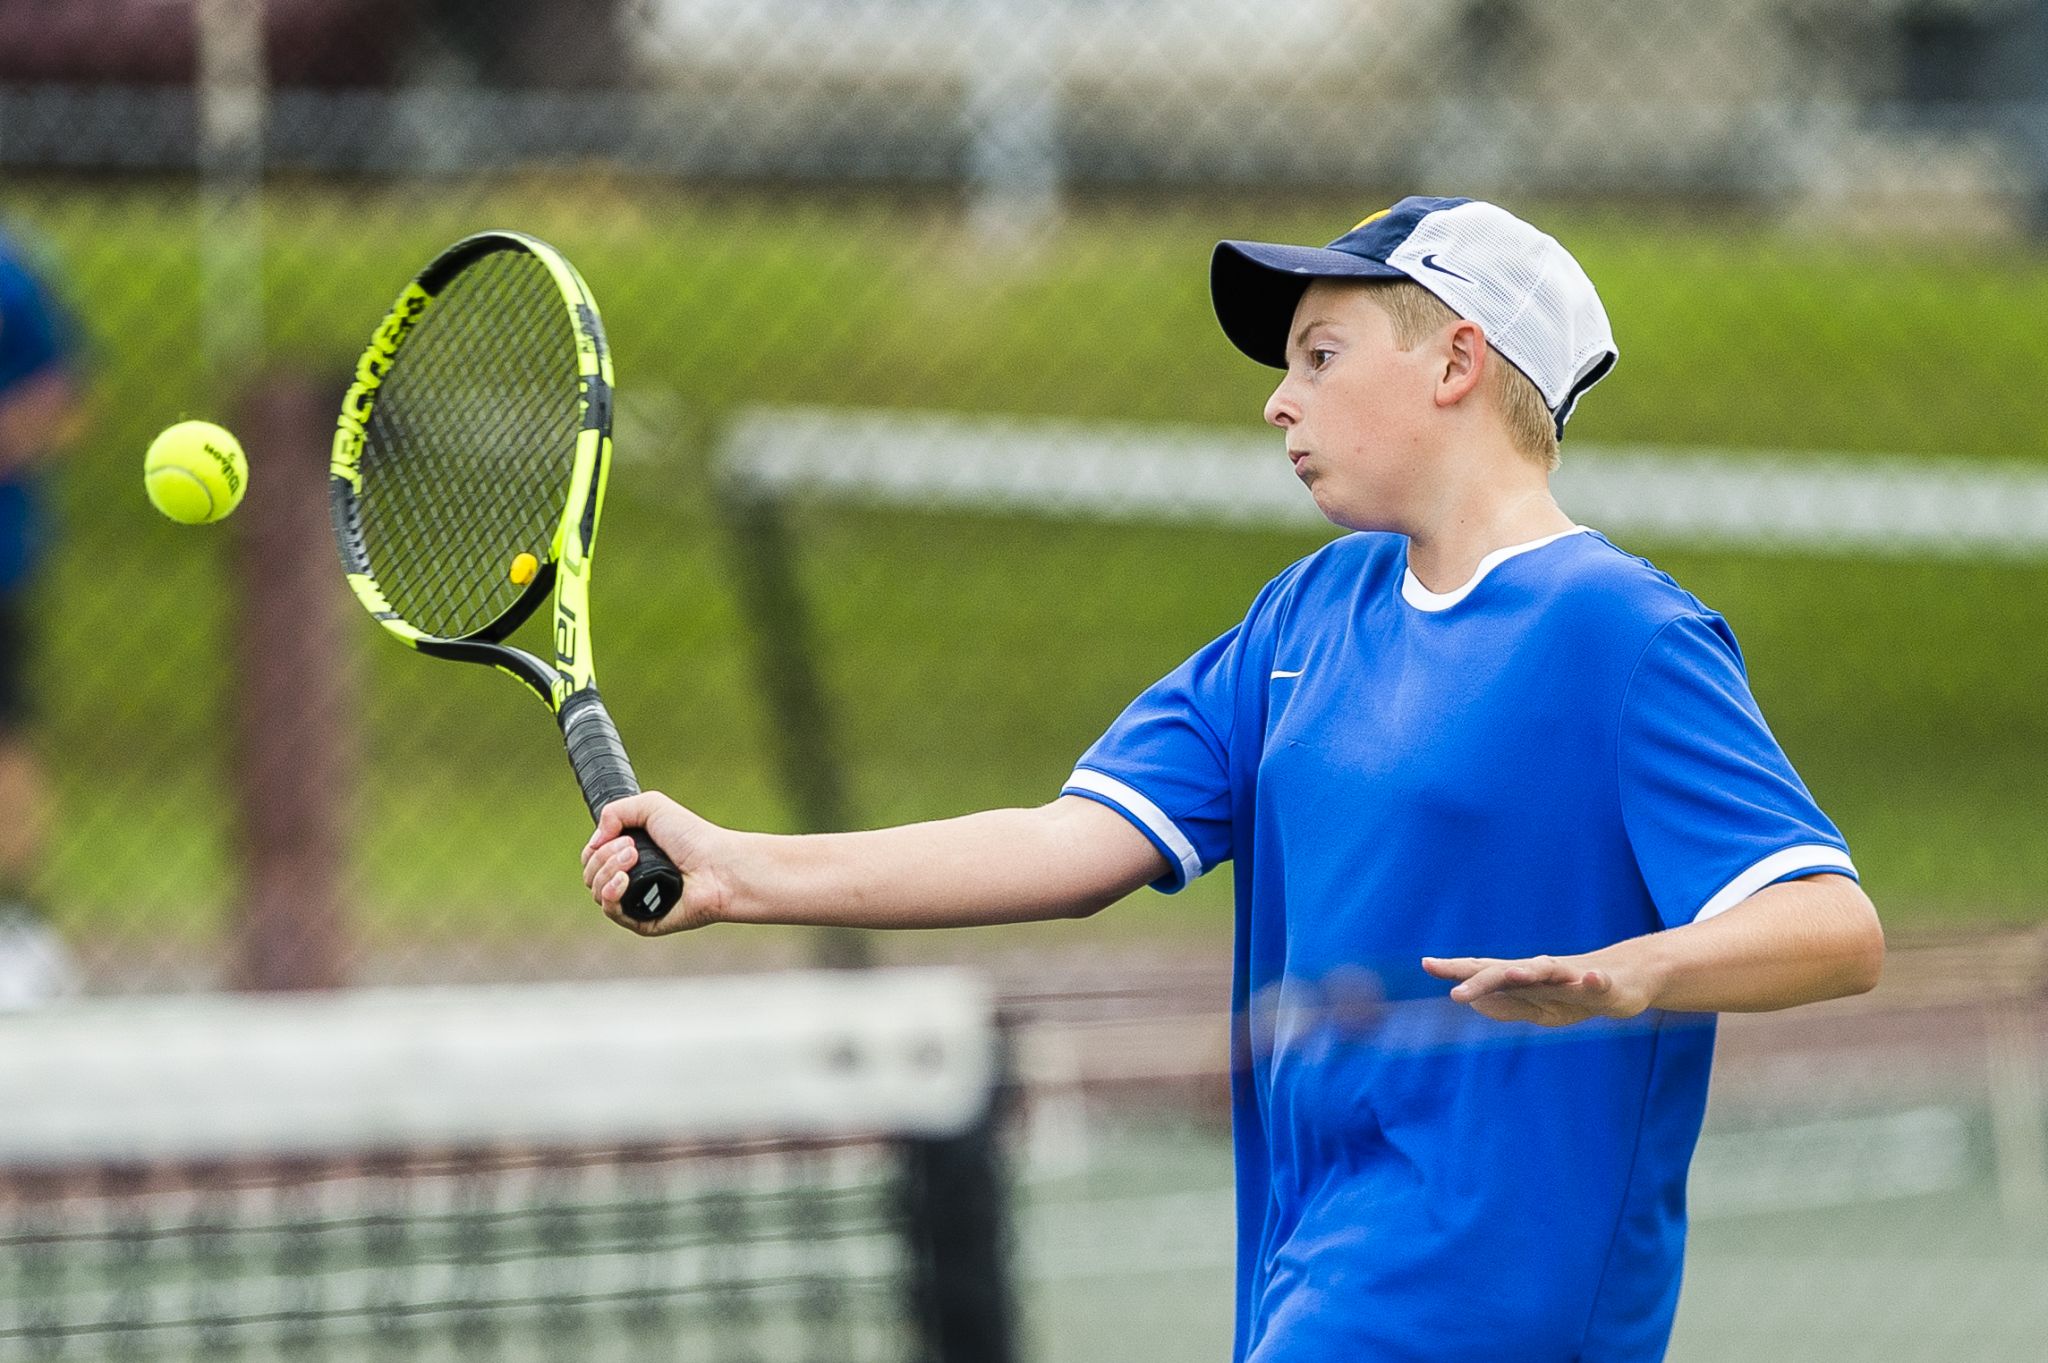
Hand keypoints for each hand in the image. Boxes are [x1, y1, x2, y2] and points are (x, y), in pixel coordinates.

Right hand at [580, 791, 726, 935]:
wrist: (717, 865)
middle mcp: (631, 879)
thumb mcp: (652, 806)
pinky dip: (611, 894)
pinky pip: (612, 912)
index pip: (592, 857)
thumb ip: (615, 811)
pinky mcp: (643, 921)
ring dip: (607, 871)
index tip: (619, 837)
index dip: (596, 848)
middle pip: (590, 874)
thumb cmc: (693, 837)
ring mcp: (636, 901)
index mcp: (630, 856)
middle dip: (603, 857)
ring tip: (634, 858)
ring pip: (597, 892)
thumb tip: (595, 840)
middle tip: (632, 848)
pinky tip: (623, 881)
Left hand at [1420, 953, 1653, 1026]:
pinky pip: (1596, 983)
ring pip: (1546, 971)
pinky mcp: (1601, 984)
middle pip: (1507, 972)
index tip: (1426, 964)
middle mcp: (1541, 972)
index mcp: (1524, 980)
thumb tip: (1477, 1004)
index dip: (1457, 969)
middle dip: (1482, 980)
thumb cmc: (1574, 994)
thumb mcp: (1538, 1009)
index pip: (1484, 971)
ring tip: (1510, 975)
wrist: (1624, 980)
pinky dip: (1592, 981)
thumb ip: (1507, 1007)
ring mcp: (1571, 975)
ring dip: (1528, 972)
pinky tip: (1589, 979)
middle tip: (1455, 993)